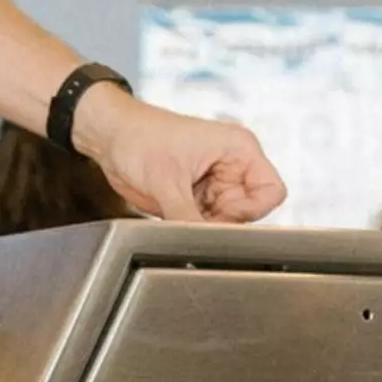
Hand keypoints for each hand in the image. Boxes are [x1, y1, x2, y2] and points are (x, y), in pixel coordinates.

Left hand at [71, 86, 287, 223]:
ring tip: (175, 212)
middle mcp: (233, 167)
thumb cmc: (140, 137)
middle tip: (190, 218)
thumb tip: (200, 244)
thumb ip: (187, 217)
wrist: (110, 136)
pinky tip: (171, 217)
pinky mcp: (197, 199)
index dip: (249, 211)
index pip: (271, 192)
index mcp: (240, 149)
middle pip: (249, 213)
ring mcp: (215, 185)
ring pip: (227, 223)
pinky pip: (206, 225)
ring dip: (204, 228)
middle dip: (222, 223)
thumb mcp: (166, 180)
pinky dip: (192, 229)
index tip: (221, 215)